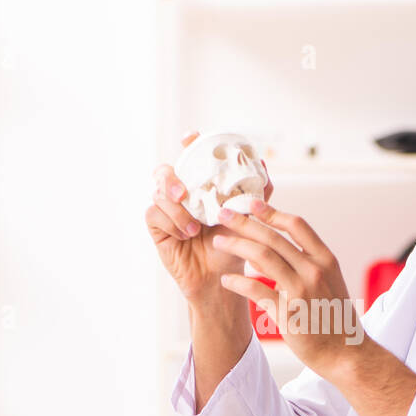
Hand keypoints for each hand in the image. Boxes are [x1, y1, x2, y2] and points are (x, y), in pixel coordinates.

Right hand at [145, 130, 275, 305]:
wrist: (222, 279)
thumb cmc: (234, 247)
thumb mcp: (248, 218)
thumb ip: (257, 192)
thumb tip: (262, 163)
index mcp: (202, 187)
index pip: (190, 157)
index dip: (188, 143)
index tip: (190, 136)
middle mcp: (182, 195)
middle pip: (164, 171)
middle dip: (171, 177)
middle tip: (183, 192)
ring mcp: (167, 210)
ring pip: (158, 194)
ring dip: (176, 209)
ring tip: (193, 228)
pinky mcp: (157, 228)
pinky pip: (154, 214)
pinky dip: (170, 223)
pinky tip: (184, 236)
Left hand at [211, 201, 363, 379]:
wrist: (345, 352)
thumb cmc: (334, 317)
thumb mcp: (330, 282)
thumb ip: (306, 263)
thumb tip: (275, 248)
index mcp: (326, 259)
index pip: (296, 225)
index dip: (272, 212)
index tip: (251, 204)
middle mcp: (314, 270)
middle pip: (273, 238)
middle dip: (244, 223)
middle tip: (223, 215)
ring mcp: (301, 291)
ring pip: (262, 258)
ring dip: (236, 246)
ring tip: (218, 243)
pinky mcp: (288, 313)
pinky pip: (256, 290)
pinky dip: (238, 283)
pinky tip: (226, 281)